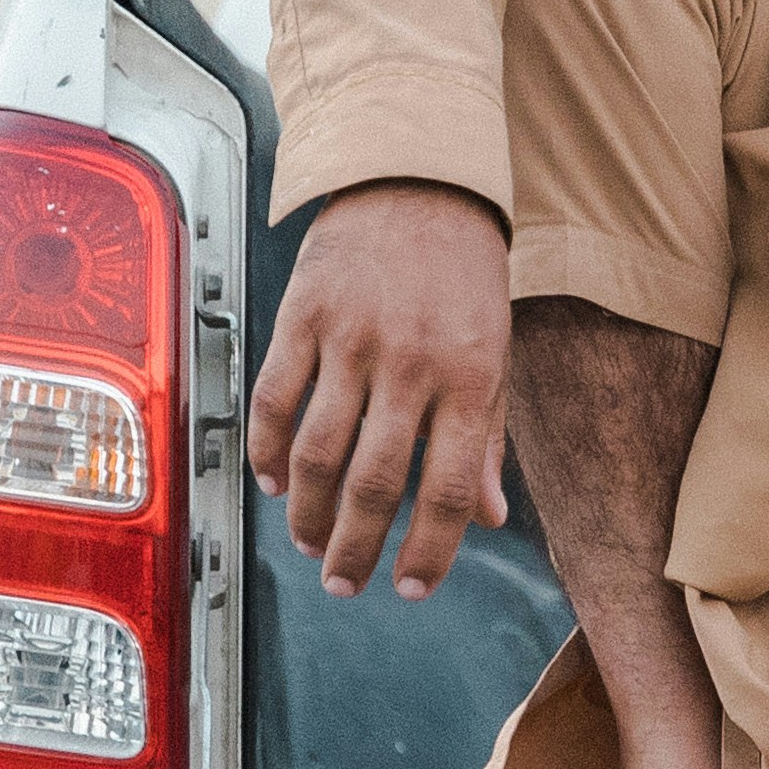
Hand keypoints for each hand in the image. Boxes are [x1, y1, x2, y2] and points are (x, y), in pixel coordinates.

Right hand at [256, 181, 514, 595]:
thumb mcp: (498, 353)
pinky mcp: (302, 315)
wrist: (418, 179)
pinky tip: (275, 482)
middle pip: (372, 482)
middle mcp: (410, 363)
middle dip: (354, 548)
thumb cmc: (465, 273)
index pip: (447, 489)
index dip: (428, 551)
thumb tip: (488, 520)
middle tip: (344, 584)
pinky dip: (270, 450)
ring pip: (318, 451)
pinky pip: (276, 399)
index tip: (410, 590)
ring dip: (308, 512)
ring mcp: (350, 339)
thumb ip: (488, 440)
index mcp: (471, 378)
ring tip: (310, 543)